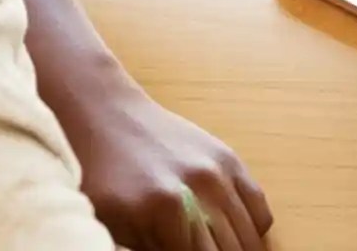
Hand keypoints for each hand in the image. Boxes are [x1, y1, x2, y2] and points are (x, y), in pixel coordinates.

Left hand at [62, 89, 271, 250]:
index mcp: (165, 210)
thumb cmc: (98, 176)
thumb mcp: (108, 223)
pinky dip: (252, 230)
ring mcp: (220, 173)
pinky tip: (235, 237)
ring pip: (248, 235)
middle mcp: (201, 189)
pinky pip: (258, 207)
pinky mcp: (231, 160)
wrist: (108, 118)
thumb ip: (145, 248)